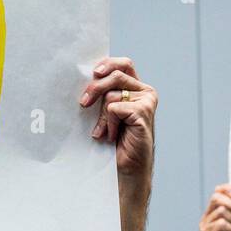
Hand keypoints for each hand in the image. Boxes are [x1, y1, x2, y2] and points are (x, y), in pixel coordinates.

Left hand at [79, 56, 156, 177]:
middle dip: (95, 88)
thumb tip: (87, 79)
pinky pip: (115, 108)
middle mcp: (145, 92)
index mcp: (137, 88)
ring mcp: (146, 101)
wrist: (127, 167)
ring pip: (112, 94)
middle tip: (83, 103)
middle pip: (115, 75)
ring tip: (103, 131)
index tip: (94, 73)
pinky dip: (109, 123)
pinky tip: (112, 136)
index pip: (124, 64)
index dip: (108, 63)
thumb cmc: (115, 140)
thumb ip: (104, 94)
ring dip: (102, 116)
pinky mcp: (143, 112)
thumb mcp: (107, 112)